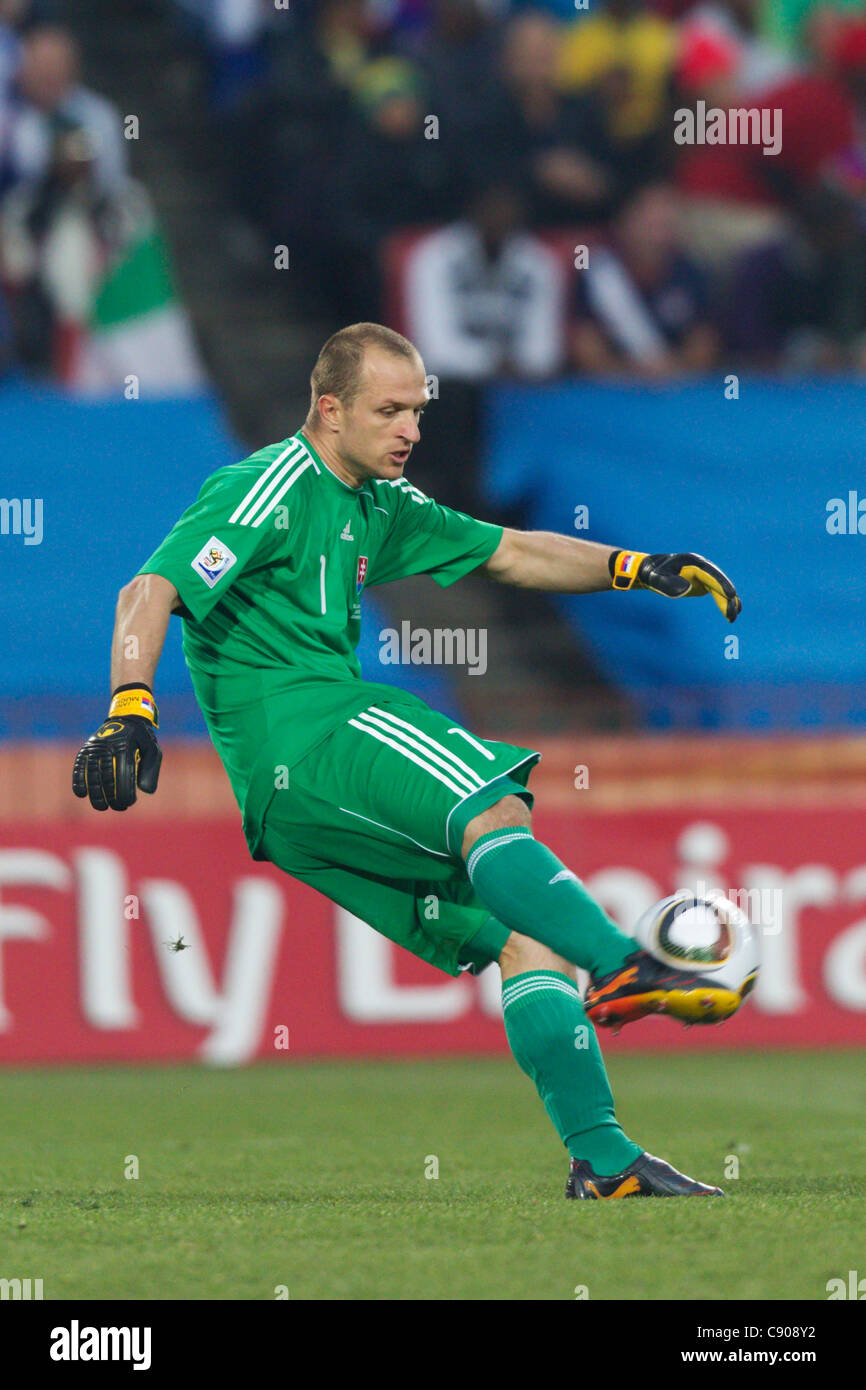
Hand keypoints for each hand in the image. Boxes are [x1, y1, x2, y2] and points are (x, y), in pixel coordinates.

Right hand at [72, 691, 161, 810]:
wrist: (128, 716)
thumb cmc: (142, 738)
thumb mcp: (153, 750)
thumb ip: (150, 770)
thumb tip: (145, 791)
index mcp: (126, 746)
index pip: (123, 773)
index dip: (125, 790)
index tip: (129, 803)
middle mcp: (108, 745)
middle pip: (106, 776)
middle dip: (111, 796)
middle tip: (118, 807)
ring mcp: (95, 746)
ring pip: (92, 773)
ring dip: (95, 793)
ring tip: (101, 807)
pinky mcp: (87, 747)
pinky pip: (79, 765)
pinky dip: (78, 780)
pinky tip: (81, 794)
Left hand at [610, 550, 741, 621]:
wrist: (651, 570)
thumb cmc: (652, 574)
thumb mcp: (655, 578)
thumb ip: (667, 583)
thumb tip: (686, 589)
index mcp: (693, 562)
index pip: (712, 574)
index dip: (722, 585)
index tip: (731, 596)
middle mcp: (702, 566)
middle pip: (719, 581)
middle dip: (728, 597)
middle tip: (732, 615)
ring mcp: (704, 573)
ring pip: (720, 587)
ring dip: (728, 601)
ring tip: (733, 618)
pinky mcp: (703, 581)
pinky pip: (717, 591)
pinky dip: (724, 600)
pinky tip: (732, 611)